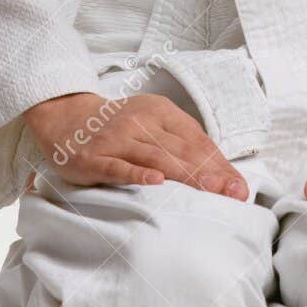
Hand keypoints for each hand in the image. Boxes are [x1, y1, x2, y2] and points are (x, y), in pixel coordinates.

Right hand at [23, 90, 249, 199]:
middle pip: (182, 150)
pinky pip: (120, 166)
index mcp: (161, 111)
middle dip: (211, 173)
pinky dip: (138, 174)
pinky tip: (156, 183)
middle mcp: (142, 122)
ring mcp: (118, 139)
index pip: (197, 140)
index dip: (220, 165)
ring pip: (157, 157)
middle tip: (234, 195)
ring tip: (210, 190)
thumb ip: (180, 143)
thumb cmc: (118, 127)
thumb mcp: (151, 124)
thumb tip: (219, 171)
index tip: (240, 188)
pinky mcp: (96, 157)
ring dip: (186, 174)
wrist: (66, 117)